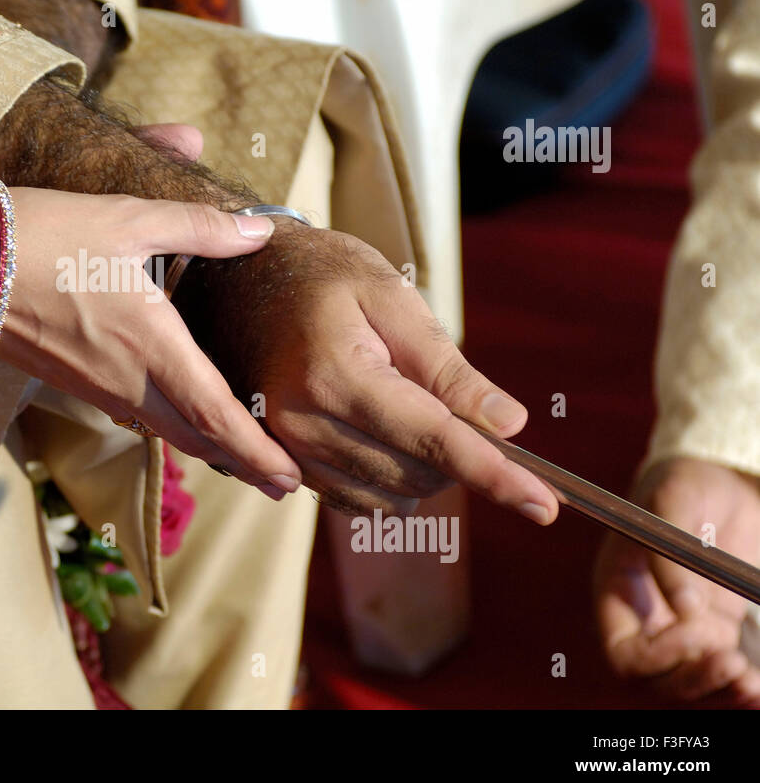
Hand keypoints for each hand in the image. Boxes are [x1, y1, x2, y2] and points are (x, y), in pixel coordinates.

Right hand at [0, 150, 302, 499]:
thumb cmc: (46, 240)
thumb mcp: (129, 219)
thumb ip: (200, 228)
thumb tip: (259, 233)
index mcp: (152, 347)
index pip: (216, 415)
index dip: (257, 452)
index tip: (291, 478)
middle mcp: (128, 381)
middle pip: (196, 439)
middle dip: (243, 464)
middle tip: (283, 483)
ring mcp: (99, 388)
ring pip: (167, 432)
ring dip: (209, 447)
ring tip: (244, 455)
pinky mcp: (76, 382)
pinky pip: (139, 418)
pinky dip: (174, 428)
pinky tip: (184, 416)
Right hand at [177, 223, 559, 520]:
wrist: (235, 280)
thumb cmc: (320, 276)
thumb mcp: (391, 297)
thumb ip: (447, 367)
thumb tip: (507, 425)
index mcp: (335, 374)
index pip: (433, 439)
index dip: (496, 475)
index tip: (546, 506)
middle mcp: (302, 423)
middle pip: (415, 475)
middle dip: (458, 454)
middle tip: (454, 400)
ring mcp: (284, 449)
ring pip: (388, 496)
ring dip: (422, 469)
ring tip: (406, 404)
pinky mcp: (279, 464)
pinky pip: (354, 500)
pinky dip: (388, 479)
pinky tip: (382, 432)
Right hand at [595, 457, 759, 705]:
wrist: (721, 479)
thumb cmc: (683, 481)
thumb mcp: (673, 500)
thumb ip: (669, 551)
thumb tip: (685, 607)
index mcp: (619, 594)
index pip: (624, 651)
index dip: (657, 656)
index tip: (698, 632)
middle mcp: (648, 620)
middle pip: (659, 680)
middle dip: (695, 681)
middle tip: (731, 662)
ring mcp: (685, 629)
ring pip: (694, 686)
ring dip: (721, 694)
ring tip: (752, 684)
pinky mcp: (721, 630)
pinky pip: (726, 671)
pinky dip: (744, 686)